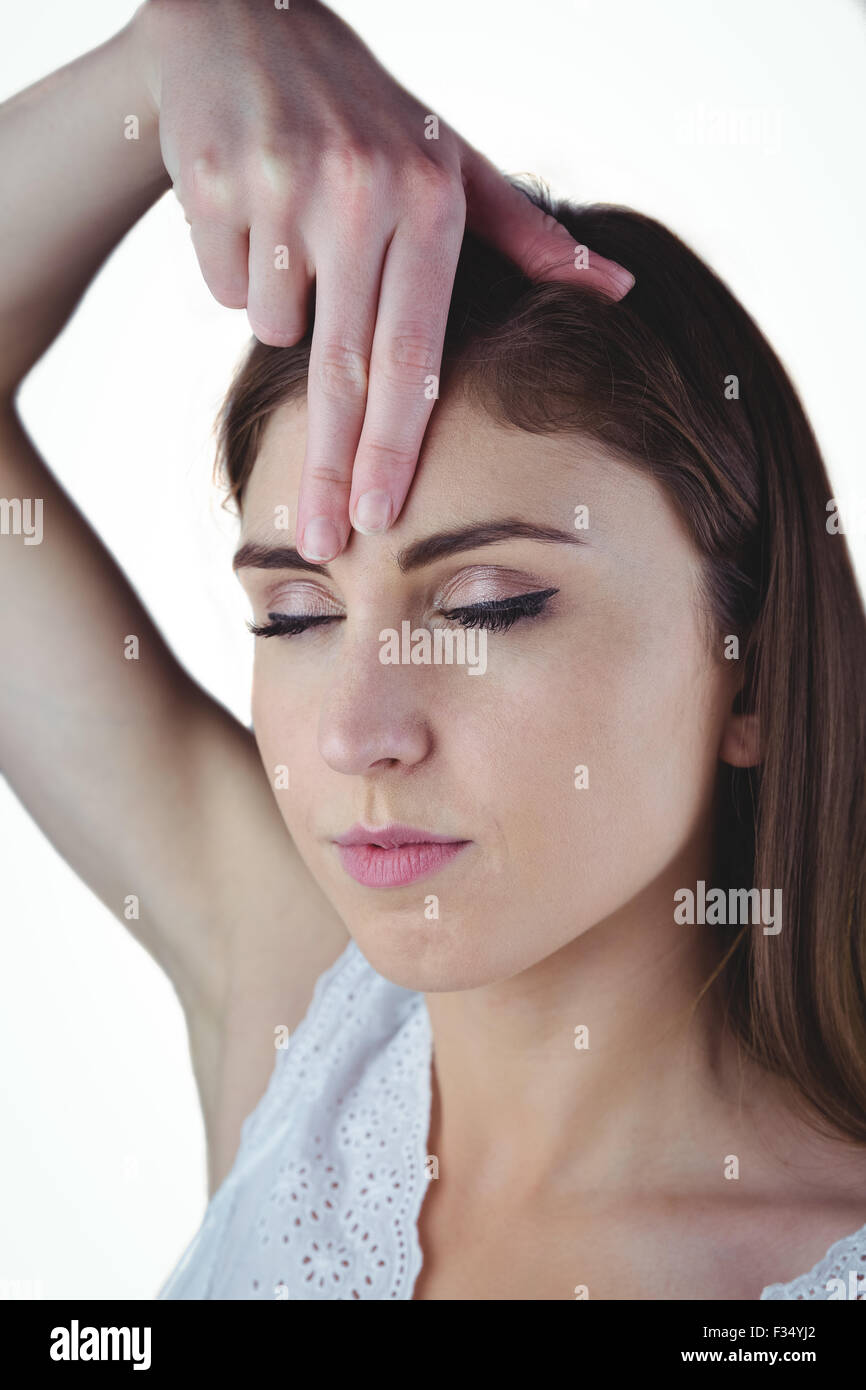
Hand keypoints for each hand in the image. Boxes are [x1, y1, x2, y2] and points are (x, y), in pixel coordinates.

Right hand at [133, 0, 633, 561]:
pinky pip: (220, 284)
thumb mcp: (451, 157)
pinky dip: (232, 268)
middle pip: (345, 370)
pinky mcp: (213, 182)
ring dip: (278, 309)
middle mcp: (360, 195)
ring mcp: (283, 186)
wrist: (242, 15)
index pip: (413, 354)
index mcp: (427, 200)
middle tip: (321, 544)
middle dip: (330, 470)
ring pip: (272, 323)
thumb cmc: (360, 106)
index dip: (397, 446)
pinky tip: (247, 209)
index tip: (383, 519)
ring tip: (291, 238)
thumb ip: (525, 235)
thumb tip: (614, 291)